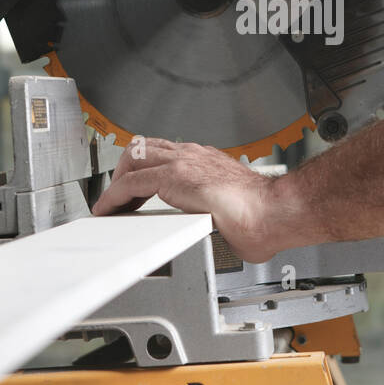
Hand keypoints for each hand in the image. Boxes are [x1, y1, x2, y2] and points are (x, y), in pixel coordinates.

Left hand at [90, 137, 291, 262]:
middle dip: (125, 170)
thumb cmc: (263, 216)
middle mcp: (193, 155)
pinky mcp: (174, 176)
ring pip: (132, 157)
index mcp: (206, 160)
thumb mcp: (230, 209)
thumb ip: (217, 215)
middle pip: (143, 148)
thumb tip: (221, 236)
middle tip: (119, 197)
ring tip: (110, 204)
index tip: (134, 192)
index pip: (164, 153)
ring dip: (116, 181)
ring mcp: (183, 161)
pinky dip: (113, 196)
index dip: (143, 170)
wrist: (275, 211)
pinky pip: (130, 182)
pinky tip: (108, 211)